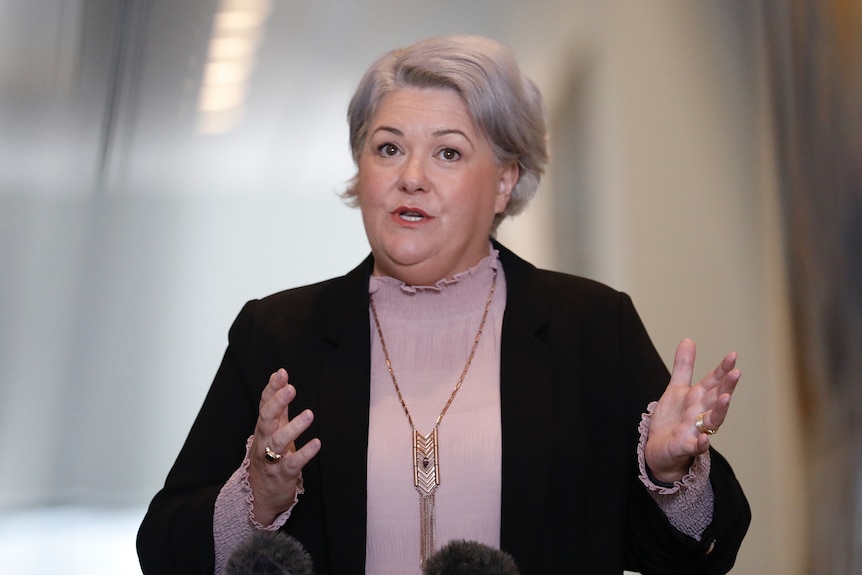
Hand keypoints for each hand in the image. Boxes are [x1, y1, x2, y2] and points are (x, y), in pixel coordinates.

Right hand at [248, 368, 320, 524]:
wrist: (259, 495)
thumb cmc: (269, 456)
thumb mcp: (272, 429)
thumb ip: (277, 405)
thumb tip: (280, 376)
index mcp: (264, 427)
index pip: (264, 404)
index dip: (272, 388)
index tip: (281, 373)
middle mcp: (264, 441)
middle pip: (266, 419)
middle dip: (277, 403)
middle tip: (290, 389)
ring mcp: (272, 458)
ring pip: (278, 441)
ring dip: (293, 427)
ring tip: (309, 414)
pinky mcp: (282, 474)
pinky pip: (293, 463)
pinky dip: (305, 453)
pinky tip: (317, 443)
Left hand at [644, 339, 739, 483]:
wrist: (659, 448)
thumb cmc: (673, 419)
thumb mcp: (676, 389)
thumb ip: (684, 367)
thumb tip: (689, 339)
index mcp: (698, 398)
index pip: (713, 382)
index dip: (722, 370)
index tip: (732, 355)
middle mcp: (701, 413)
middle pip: (716, 398)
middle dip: (726, 387)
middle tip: (736, 373)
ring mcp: (695, 431)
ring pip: (712, 421)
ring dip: (719, 410)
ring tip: (725, 398)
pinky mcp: (684, 447)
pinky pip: (694, 446)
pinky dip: (700, 443)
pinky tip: (703, 439)